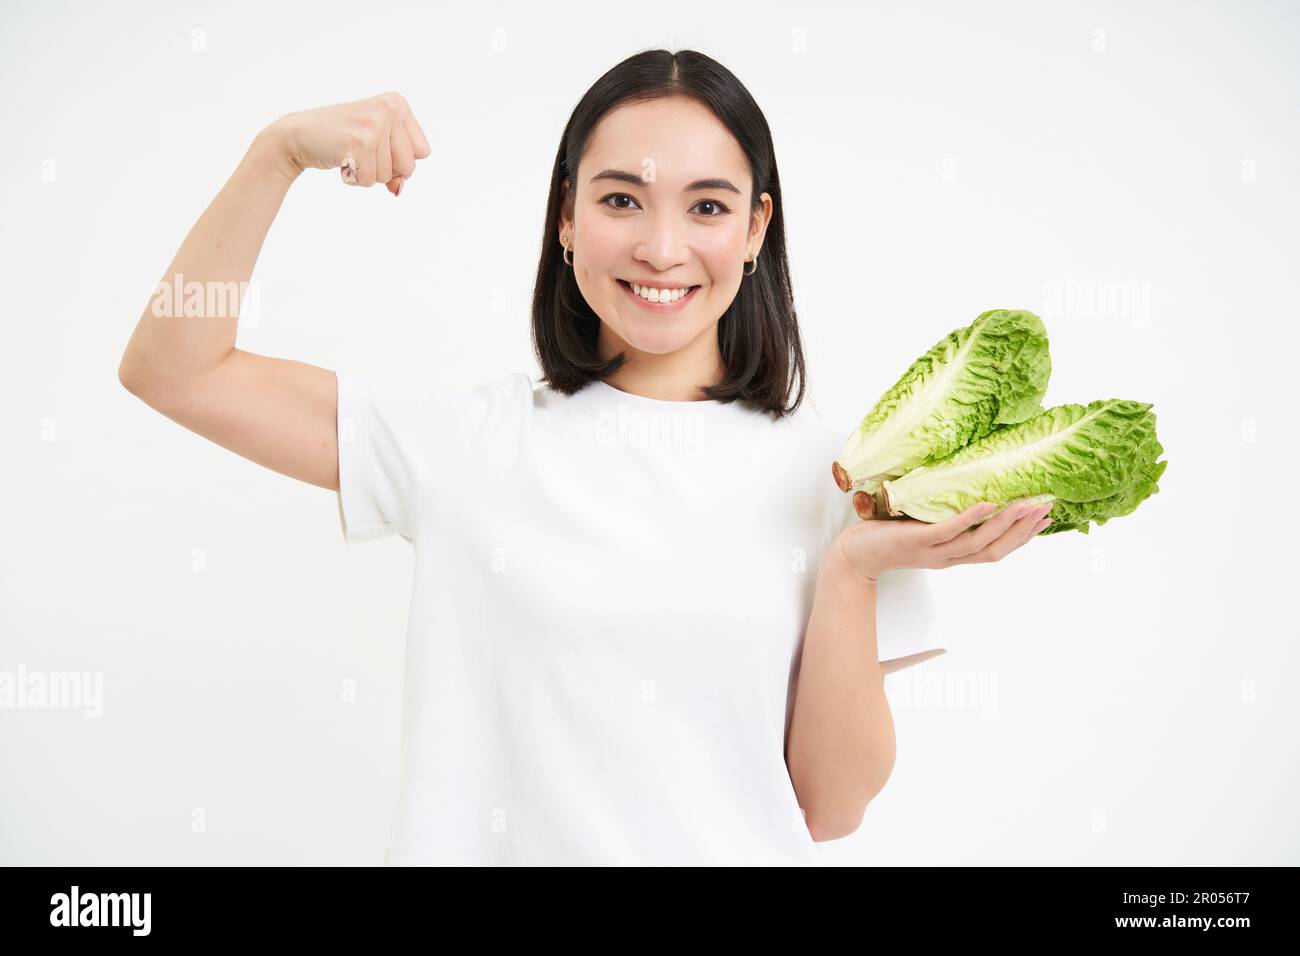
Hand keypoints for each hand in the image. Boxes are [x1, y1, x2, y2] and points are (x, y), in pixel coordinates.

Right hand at [263, 92, 431, 194]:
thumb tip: (398, 189)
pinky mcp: (360, 142)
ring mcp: (375, 125)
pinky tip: (341, 160)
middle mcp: (390, 109)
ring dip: (367, 174)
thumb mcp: (376, 146)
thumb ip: (397, 166)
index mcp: (397, 104)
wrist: (298, 134)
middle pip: (409, 167)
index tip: (377, 147)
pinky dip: (354, 179)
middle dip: (385, 170)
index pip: (422, 152)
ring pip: (389, 176)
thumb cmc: (341, 139)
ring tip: (349, 153)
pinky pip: (369, 181)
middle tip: (360, 151)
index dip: (399, 160)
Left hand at [833, 497, 1052, 583]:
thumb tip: (967, 492)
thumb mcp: (924, 529)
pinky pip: (948, 530)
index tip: (1045, 519)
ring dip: (1005, 524)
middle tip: (1045, 509)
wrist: (854, 555)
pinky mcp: (917, 540)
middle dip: (1022, 531)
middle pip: (995, 550)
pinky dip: (970, 518)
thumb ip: (946, 520)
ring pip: (977, 542)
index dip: (1022, 537)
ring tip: (1025, 505)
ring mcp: (933, 551)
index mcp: (953, 556)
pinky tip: (987, 503)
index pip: (997, 551)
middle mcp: (948, 558)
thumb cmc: (887, 537)